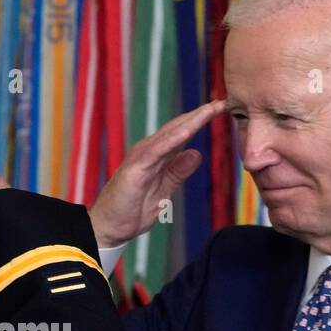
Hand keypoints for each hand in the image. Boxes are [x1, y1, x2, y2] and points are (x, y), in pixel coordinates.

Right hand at [89, 99, 224, 247]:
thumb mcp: (164, 192)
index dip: (200, 121)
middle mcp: (148, 151)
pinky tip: (189, 130)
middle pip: (178, 128)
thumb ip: (177, 173)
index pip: (181, 134)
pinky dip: (174, 139)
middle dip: (200, 115)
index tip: (220, 110)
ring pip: (170, 134)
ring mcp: (141, 157)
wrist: (108, 228)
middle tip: (222, 102)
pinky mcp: (136, 168)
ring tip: (211, 109)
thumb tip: (196, 153)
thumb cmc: (131, 212)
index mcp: (157, 157)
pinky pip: (158, 150)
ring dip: (191, 121)